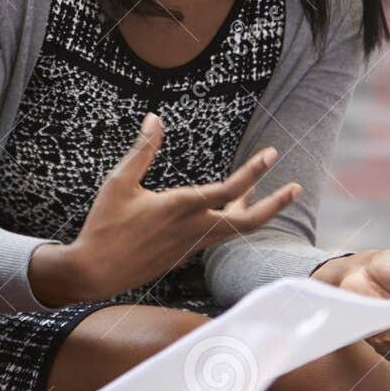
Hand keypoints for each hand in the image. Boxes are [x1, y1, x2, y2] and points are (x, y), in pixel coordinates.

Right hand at [30, 114, 302, 305]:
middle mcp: (192, 230)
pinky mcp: (182, 256)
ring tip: (267, 195)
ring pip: (233, 231)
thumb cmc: (104, 225)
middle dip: (274, 205)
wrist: (93, 272)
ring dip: (253, 213)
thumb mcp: (120, 182)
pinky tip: (227, 212)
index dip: (254, 171)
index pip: (228, 189)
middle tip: (295, 189)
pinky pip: (216, 238)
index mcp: (180, 208)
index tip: (272, 155)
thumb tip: (155, 118)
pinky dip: (230, 223)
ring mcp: (189, 246)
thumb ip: (142, 150)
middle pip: (246, 222)